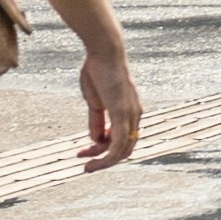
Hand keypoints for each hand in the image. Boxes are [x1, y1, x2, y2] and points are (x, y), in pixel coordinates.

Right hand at [75, 36, 144, 170]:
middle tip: (85, 164)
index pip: (122, 140)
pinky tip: (92, 161)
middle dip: (103, 159)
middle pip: (124, 149)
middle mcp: (135, 116)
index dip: (104, 150)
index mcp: (130, 112)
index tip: (85, 152)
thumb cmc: (98, 72)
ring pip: (122, 151)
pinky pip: (118, 145)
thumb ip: (97, 121)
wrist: (104, 52)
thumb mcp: (95, 101)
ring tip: (86, 167)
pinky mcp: (122, 114)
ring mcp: (131, 116)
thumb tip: (95, 140)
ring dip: (103, 162)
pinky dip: (106, 158)